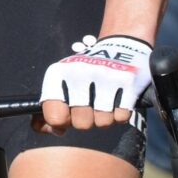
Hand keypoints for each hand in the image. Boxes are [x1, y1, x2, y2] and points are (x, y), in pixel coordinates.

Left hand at [36, 34, 152, 134]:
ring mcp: (105, 77)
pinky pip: (121, 117)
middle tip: (89, 106)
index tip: (66, 114)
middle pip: (81, 123)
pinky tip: (117, 98)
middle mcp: (80, 73)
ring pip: (103, 123)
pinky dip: (120, 112)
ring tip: (104, 100)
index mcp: (60, 73)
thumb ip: (50, 109)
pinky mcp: (127, 82)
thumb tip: (53, 131)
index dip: (61, 121)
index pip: (55, 116)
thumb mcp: (62, 82)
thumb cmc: (85, 73)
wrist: (119, 47)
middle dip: (86, 119)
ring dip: (103, 116)